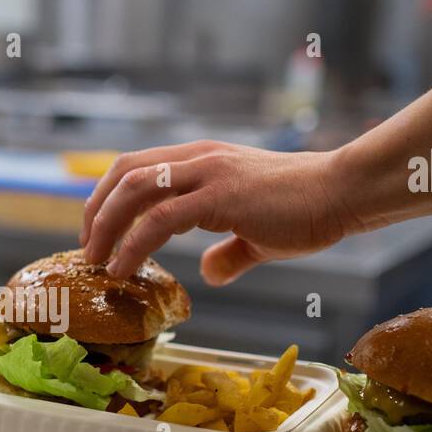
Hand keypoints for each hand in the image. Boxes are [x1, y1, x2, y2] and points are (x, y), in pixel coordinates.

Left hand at [80, 141, 356, 285]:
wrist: (343, 193)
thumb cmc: (306, 211)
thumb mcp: (257, 235)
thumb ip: (229, 250)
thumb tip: (208, 271)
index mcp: (201, 161)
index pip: (136, 167)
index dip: (107, 198)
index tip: (96, 233)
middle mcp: (198, 159)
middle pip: (124, 172)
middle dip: (96, 211)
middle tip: (87, 250)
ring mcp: (208, 174)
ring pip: (135, 189)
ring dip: (106, 227)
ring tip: (96, 262)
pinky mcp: (220, 196)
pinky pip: (160, 219)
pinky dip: (134, 244)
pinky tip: (124, 268)